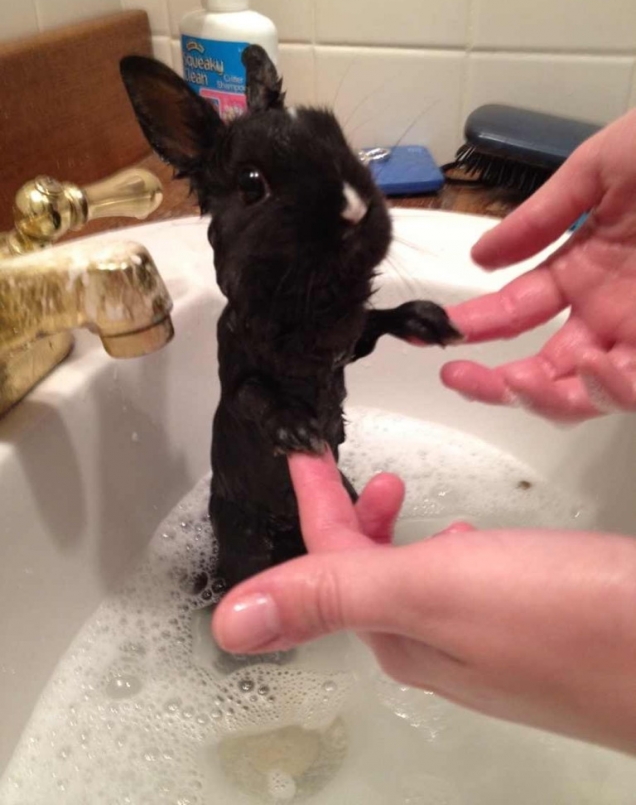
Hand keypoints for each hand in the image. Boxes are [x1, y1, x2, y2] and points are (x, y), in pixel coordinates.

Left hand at [212, 449, 635, 752]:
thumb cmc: (562, 614)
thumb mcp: (435, 593)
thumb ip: (333, 598)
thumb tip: (228, 626)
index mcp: (401, 634)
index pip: (327, 568)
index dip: (312, 506)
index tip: (300, 453)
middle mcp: (436, 647)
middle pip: (365, 575)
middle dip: (349, 520)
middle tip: (361, 470)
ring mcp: (486, 644)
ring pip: (412, 579)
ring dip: (392, 536)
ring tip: (398, 493)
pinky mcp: (531, 630)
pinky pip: (460, 588)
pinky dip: (445, 554)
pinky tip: (467, 543)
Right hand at [441, 108, 635, 421]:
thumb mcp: (605, 166)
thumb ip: (541, 215)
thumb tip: (481, 259)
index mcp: (585, 270)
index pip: (520, 311)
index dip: (479, 325)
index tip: (441, 332)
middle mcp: (610, 313)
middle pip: (543, 369)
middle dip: (495, 381)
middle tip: (460, 375)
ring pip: (584, 395)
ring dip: (543, 395)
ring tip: (518, 377)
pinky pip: (634, 390)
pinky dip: (607, 390)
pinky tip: (589, 365)